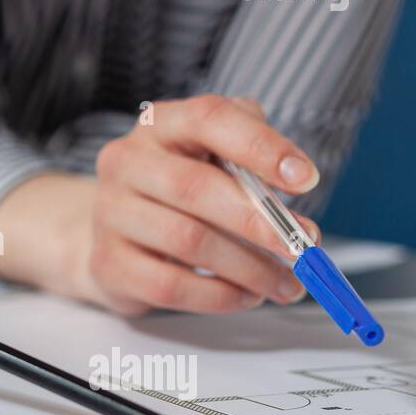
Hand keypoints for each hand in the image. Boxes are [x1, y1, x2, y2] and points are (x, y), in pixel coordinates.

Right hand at [86, 95, 320, 314]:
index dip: (260, 146)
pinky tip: (246, 295)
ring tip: (286, 283)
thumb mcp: (211, 153)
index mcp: (158, 125)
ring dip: (249, 267)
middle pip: (194, 187)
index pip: (208, 118)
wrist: (113, 230)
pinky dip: (219, 296)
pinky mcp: (110, 263)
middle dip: (259, 221)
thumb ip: (251, 151)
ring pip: (186, 240)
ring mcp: (110, 213)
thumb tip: (294, 179)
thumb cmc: (177, 190)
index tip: (306, 178)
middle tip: (302, 245)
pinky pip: (170, 285)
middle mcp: (125, 162)